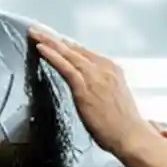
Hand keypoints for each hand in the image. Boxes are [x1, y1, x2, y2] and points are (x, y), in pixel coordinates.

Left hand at [28, 26, 152, 155]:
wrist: (131, 137)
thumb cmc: (124, 125)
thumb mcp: (114, 98)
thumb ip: (101, 88)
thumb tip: (89, 88)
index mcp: (112, 70)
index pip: (85, 52)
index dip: (67, 44)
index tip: (55, 39)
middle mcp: (104, 68)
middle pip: (74, 49)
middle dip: (54, 38)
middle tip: (38, 30)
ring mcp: (94, 77)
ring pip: (67, 53)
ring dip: (49, 41)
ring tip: (35, 34)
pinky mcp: (84, 88)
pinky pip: (65, 66)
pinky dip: (51, 55)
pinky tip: (41, 49)